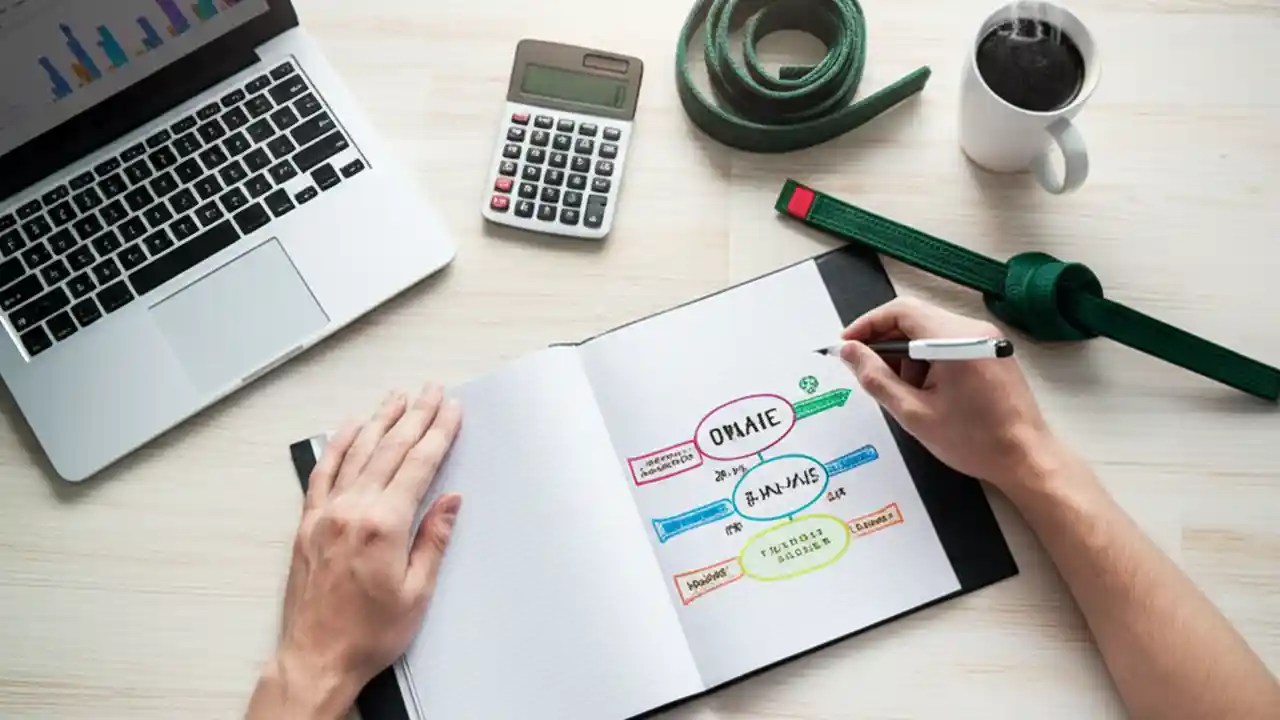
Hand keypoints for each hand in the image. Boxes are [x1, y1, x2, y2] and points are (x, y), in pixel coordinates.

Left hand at [247, 386, 462, 719]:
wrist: (316, 658)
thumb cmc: (367, 634)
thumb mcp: (417, 592)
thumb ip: (433, 540)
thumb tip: (450, 501)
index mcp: (383, 525)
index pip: (418, 464)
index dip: (438, 433)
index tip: (451, 410)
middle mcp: (351, 511)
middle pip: (390, 449)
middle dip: (415, 416)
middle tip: (431, 391)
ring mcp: (326, 514)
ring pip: (357, 453)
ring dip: (380, 420)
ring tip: (396, 397)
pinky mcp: (308, 523)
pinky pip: (324, 472)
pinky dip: (338, 446)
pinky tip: (349, 428)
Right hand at [840, 298, 1065, 492]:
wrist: (1027, 458)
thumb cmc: (975, 440)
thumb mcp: (914, 413)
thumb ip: (876, 378)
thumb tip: (850, 352)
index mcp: (954, 340)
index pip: (901, 311)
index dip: (867, 324)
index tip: (847, 345)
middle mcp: (973, 330)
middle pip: (915, 319)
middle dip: (887, 345)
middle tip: (869, 373)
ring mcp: (986, 339)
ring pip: (931, 333)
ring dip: (909, 356)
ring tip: (906, 394)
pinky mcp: (992, 351)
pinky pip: (949, 344)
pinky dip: (929, 361)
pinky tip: (928, 393)